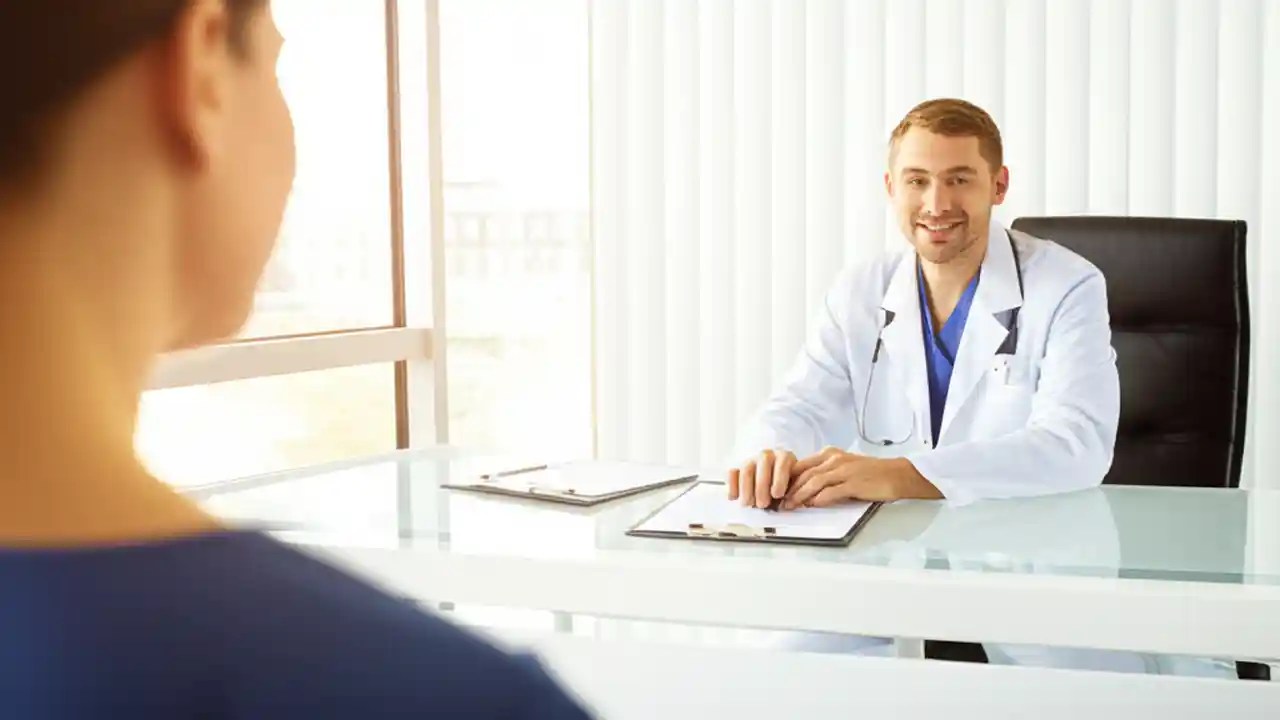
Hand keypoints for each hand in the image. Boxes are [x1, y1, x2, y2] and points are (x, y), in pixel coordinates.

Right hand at [727, 449, 796, 508]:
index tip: (777, 495)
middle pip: (763, 465)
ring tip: (748, 504)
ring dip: (746, 488)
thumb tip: (789, 503)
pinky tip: (734, 497)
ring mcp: (751, 460)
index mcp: (785, 458)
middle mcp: (767, 456)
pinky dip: (732, 485)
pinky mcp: (738, 468)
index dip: (780, 479)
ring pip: (746, 469)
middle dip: (761, 486)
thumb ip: (793, 493)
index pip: (782, 463)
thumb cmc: (787, 488)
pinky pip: (732, 472)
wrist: (774, 484)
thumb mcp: (794, 488)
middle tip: (762, 504)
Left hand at [782, 448, 941, 507]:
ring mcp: (844, 470)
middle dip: (789, 490)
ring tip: (790, 507)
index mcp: (829, 454)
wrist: (897, 474)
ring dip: (799, 496)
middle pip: (804, 474)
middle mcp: (834, 459)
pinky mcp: (854, 483)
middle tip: (779, 503)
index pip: (801, 466)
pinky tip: (812, 506)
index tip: (777, 492)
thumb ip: (825, 476)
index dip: (787, 479)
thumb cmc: (870, 474)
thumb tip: (804, 491)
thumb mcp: (843, 469)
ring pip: (814, 482)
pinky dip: (819, 499)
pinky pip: (831, 491)